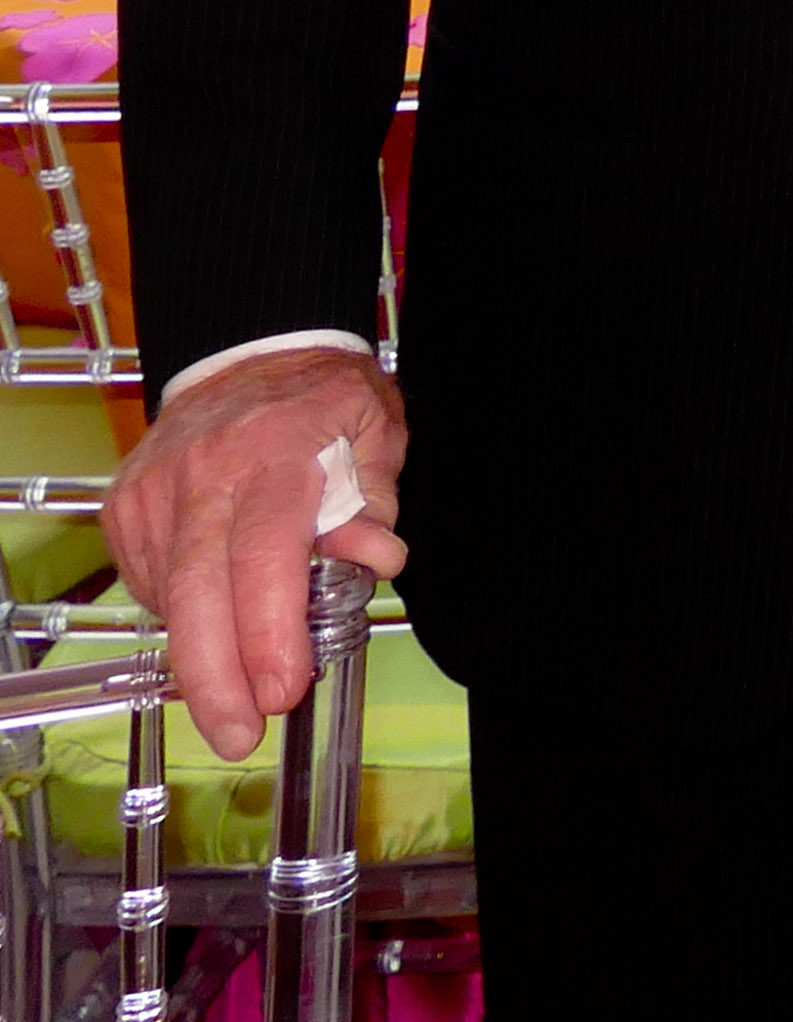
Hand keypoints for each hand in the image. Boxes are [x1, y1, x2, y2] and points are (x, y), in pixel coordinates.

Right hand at [103, 347, 407, 760]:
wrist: (248, 348)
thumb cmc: (324, 398)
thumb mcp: (376, 431)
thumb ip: (375, 499)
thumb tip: (375, 559)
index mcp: (272, 455)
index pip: (263, 559)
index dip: (268, 633)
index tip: (282, 691)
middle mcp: (201, 477)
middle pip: (198, 594)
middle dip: (216, 677)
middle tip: (240, 735)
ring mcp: (153, 493)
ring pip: (171, 598)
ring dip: (203, 654)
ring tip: (238, 689)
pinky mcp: (124, 508)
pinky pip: (152, 584)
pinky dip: (184, 617)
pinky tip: (214, 629)